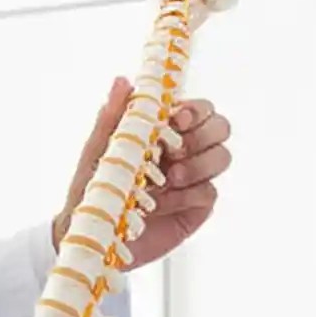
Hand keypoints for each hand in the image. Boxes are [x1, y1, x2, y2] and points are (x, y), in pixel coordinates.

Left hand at [54, 77, 231, 268]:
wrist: (94, 236)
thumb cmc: (93, 189)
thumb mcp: (97, 151)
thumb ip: (112, 117)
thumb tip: (123, 80)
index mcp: (163, 130)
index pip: (198, 107)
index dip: (196, 109)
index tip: (176, 120)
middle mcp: (183, 150)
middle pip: (220, 128)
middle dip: (202, 136)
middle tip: (174, 151)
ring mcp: (193, 178)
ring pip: (222, 157)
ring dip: (199, 164)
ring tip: (170, 178)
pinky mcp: (195, 207)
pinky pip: (209, 192)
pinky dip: (187, 195)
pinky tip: (162, 204)